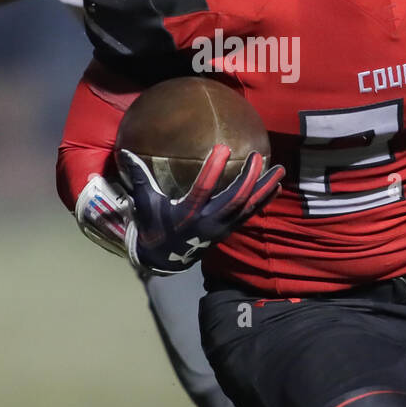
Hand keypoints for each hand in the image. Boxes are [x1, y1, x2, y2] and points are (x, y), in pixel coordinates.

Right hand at [117, 144, 283, 273]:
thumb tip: (126, 152)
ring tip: (279, 170)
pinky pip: (250, 214)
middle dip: (248, 178)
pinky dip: (263, 201)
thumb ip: (139, 178)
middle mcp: (208, 222)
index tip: (223, 147)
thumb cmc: (154, 226)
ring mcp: (221, 228)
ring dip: (263, 188)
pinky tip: (275, 186)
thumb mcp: (145, 203)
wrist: (165, 259)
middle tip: (257, 156)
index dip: (214, 169)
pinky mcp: (228, 230)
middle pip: (234, 199)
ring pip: (247, 207)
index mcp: (187, 214)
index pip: (204, 190)